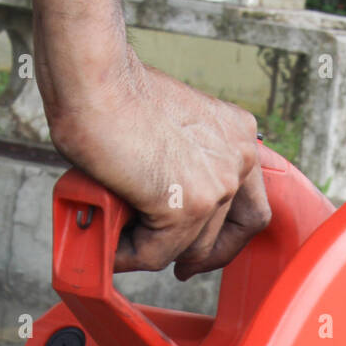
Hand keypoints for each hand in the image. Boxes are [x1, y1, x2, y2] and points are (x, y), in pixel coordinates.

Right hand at [48, 51, 270, 277]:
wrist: (93, 79)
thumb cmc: (113, 93)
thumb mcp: (170, 128)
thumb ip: (184, 164)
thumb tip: (166, 209)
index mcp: (238, 136)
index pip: (252, 206)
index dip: (228, 238)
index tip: (201, 252)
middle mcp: (238, 159)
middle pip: (230, 234)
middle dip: (199, 256)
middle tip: (176, 267)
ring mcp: (217, 184)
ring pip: (189, 248)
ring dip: (152, 249)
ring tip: (119, 233)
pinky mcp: (188, 206)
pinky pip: (156, 254)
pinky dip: (127, 254)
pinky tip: (108, 238)